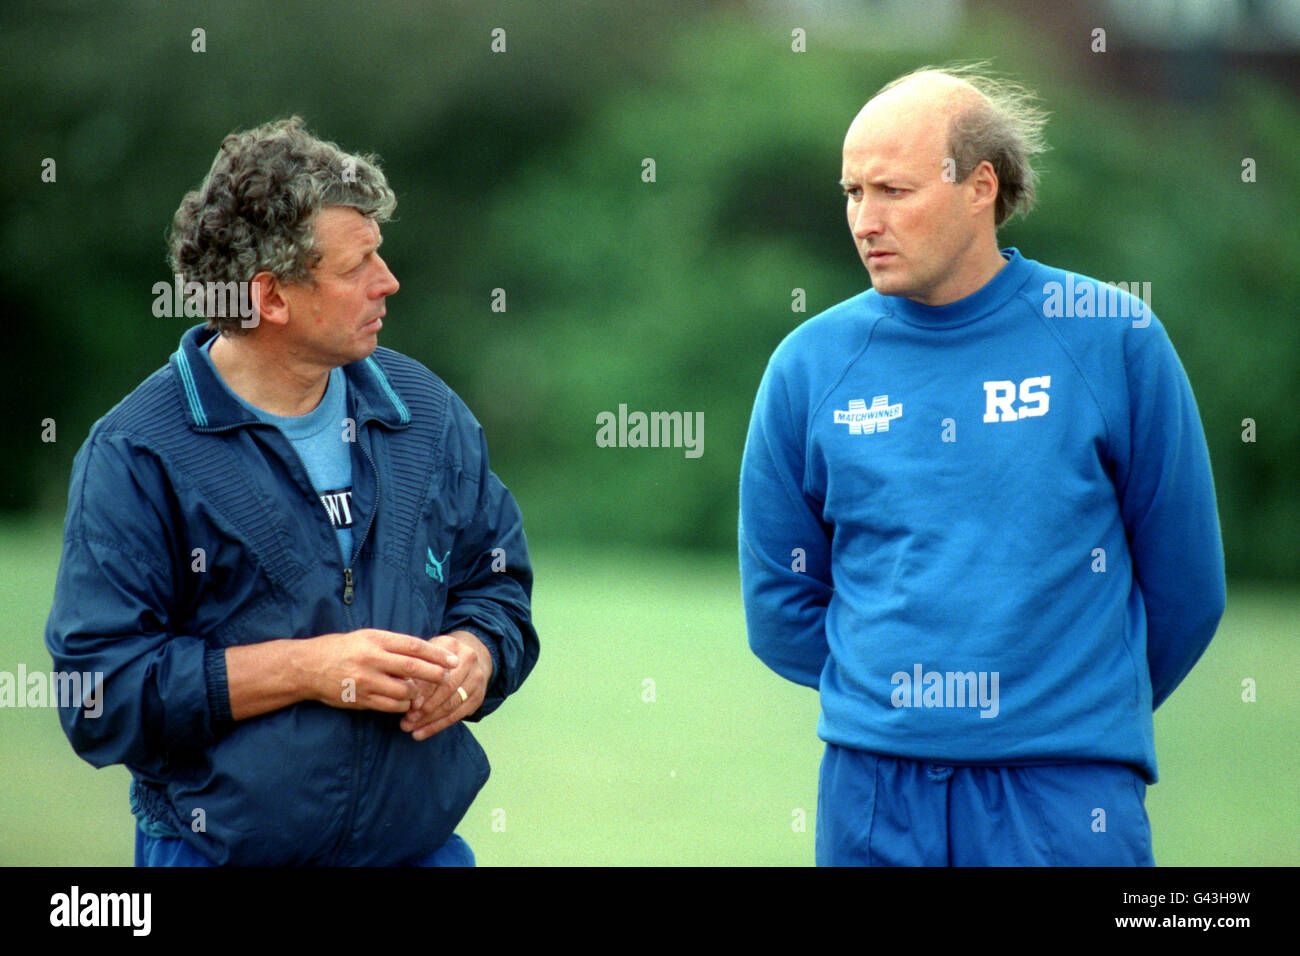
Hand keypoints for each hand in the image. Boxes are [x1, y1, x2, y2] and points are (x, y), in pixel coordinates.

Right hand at [299, 628, 460, 713]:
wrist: (308, 667)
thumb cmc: (341, 648)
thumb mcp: (367, 637)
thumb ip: (392, 645)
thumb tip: (423, 656)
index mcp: (376, 640)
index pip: (414, 646)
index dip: (436, 654)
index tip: (452, 659)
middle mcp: (372, 659)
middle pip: (413, 668)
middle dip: (435, 674)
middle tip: (447, 677)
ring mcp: (366, 681)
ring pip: (404, 691)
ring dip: (417, 694)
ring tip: (419, 692)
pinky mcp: (360, 699)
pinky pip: (390, 706)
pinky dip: (402, 706)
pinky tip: (405, 703)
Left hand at [400, 630, 493, 739]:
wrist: (472, 657)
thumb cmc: (438, 658)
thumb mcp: (427, 654)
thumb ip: (415, 668)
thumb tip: (400, 689)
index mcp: (452, 646)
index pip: (437, 671)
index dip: (423, 689)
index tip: (408, 704)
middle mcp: (469, 660)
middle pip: (447, 689)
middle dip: (425, 708)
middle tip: (406, 720)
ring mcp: (477, 679)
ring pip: (452, 704)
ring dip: (429, 720)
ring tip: (409, 728)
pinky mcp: (478, 697)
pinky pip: (457, 716)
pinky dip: (437, 726)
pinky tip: (420, 733)